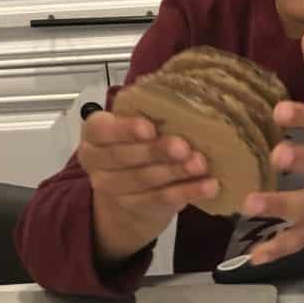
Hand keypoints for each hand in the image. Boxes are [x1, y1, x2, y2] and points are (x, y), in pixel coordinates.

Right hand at [79, 108, 218, 263]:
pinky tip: (209, 186)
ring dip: (176, 171)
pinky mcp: (135, 207)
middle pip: (125, 156)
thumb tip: (190, 94)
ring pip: (145, 179)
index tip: (150, 128)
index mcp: (95, 133)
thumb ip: (151, 112)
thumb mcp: (136, 124)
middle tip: (184, 147)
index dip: (124, 130)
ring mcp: (114, 188)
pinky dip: (187, 192)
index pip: (101, 129)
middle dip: (157, 151)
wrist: (128, 193)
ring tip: (201, 164)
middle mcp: (97, 162)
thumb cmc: (137, 144)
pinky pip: (162, 199)